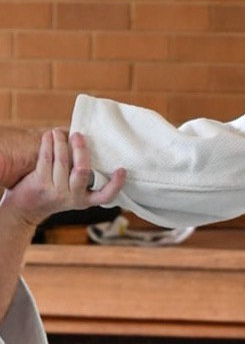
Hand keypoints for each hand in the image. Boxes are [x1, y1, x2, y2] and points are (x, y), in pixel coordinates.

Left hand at [0, 129, 125, 227]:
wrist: (24, 212)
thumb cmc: (51, 196)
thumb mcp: (73, 194)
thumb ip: (83, 178)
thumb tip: (92, 148)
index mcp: (85, 200)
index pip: (106, 196)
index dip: (116, 184)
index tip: (122, 169)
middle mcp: (72, 198)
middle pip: (82, 170)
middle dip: (80, 150)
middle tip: (78, 135)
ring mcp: (56, 192)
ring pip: (62, 161)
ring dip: (61, 142)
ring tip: (58, 131)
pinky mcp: (39, 185)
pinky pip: (46, 159)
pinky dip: (48, 144)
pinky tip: (48, 136)